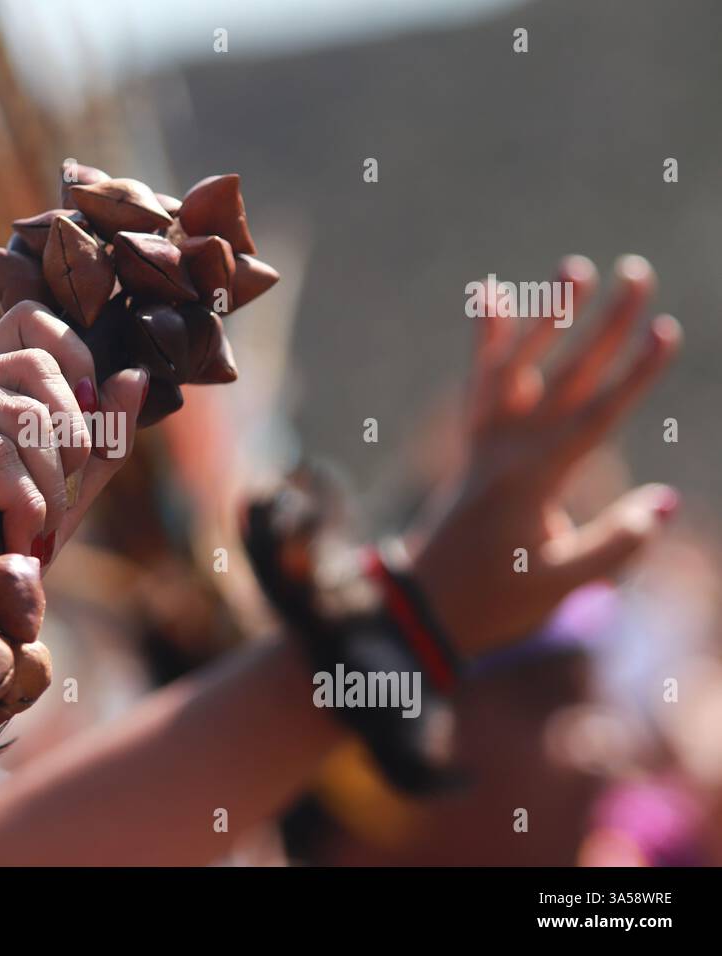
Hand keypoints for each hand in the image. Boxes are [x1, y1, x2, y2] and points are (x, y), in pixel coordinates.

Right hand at [0, 300, 148, 562]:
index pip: (33, 321)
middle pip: (40, 367)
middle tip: (52, 511)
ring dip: (46, 489)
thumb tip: (135, 376)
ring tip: (31, 535)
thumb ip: (99, 443)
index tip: (81, 438)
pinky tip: (13, 540)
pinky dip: (20, 502)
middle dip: (69, 446)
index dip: (76, 362)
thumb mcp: (58, 496)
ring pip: (24, 414)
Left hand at [408, 254, 680, 656]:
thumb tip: (665, 500)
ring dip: (546, 317)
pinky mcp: (472, 445)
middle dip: (605, 325)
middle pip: (565, 374)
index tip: (665, 330)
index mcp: (535, 478)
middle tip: (637, 272)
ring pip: (517, 366)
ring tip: (573, 267)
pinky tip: (492, 296)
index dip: (635, 372)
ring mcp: (485, 442)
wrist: (423, 605)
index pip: (596, 414)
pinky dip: (486, 343)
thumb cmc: (496, 600)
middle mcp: (507, 448)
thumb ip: (615, 543)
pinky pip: (479, 384)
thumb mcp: (563, 584)